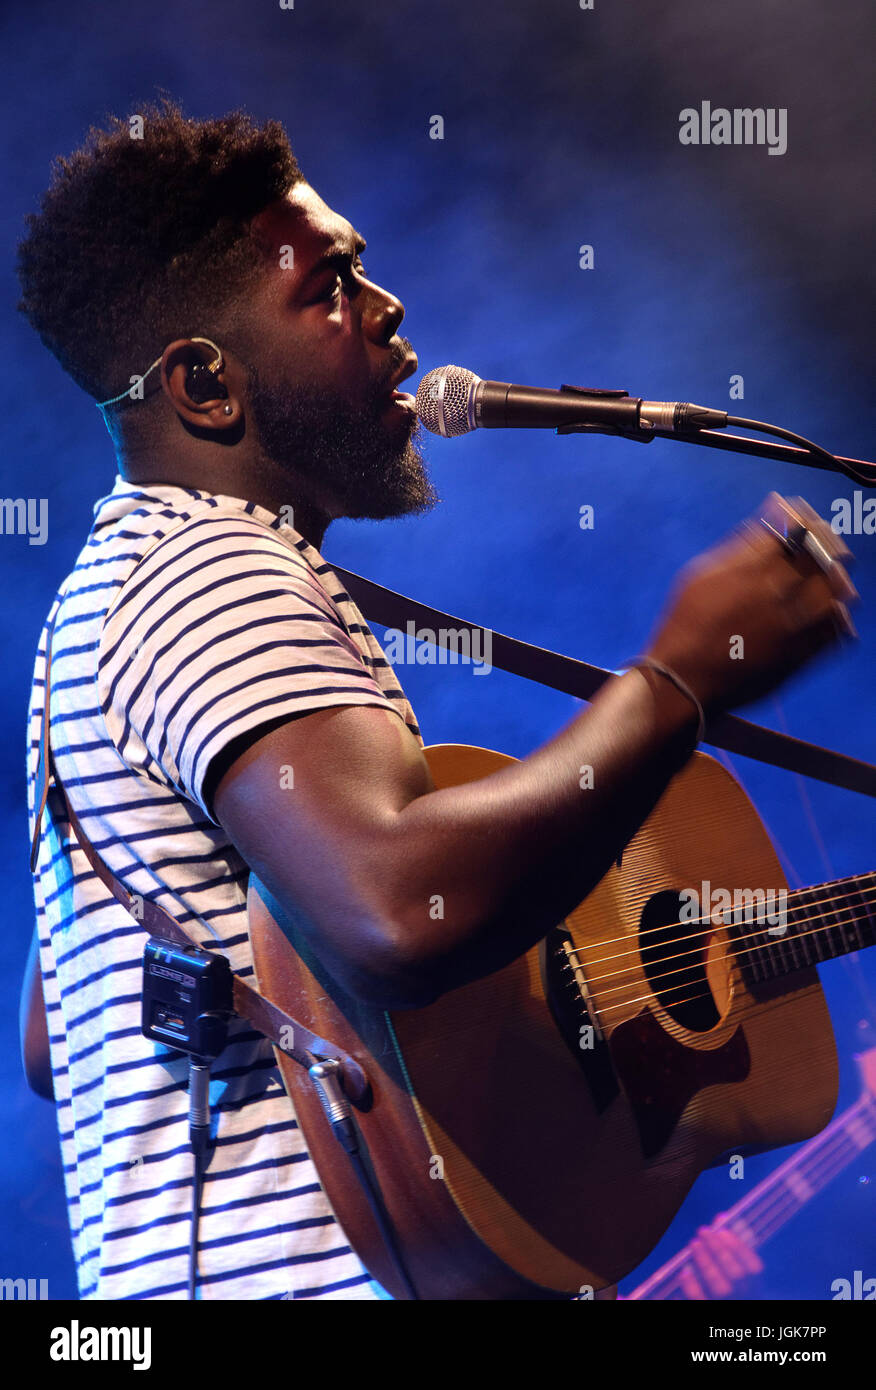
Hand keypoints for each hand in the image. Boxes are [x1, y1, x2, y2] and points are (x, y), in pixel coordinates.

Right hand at [646, 493, 857, 715]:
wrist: (685, 679)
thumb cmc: (687, 623)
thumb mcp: (702, 575)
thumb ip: (742, 546)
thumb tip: (770, 516)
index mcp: (755, 570)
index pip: (801, 533)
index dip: (807, 525)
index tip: (805, 524)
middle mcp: (780, 596)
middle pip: (825, 560)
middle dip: (827, 551)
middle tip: (822, 552)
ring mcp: (795, 628)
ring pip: (837, 594)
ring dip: (835, 583)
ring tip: (824, 583)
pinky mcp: (802, 657)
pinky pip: (838, 632)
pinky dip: (837, 618)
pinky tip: (824, 615)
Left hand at [678, 1221, 763, 1299]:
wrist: (725, 1305)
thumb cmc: (728, 1283)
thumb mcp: (736, 1266)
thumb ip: (729, 1244)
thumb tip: (721, 1218)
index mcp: (755, 1284)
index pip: (754, 1267)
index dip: (739, 1247)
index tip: (722, 1230)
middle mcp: (745, 1297)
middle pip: (736, 1275)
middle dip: (718, 1250)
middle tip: (703, 1231)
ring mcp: (728, 1305)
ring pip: (720, 1287)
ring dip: (706, 1262)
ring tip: (694, 1243)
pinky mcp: (709, 1311)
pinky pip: (700, 1301)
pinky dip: (692, 1286)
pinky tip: (684, 1272)